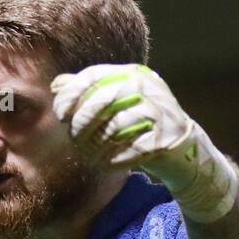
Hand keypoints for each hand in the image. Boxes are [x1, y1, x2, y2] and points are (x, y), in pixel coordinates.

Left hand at [50, 63, 237, 222]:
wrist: (181, 148)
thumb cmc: (141, 124)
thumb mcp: (117, 101)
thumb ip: (89, 91)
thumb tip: (57, 84)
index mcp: (133, 74)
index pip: (94, 75)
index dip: (72, 94)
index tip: (61, 114)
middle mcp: (148, 87)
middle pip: (103, 100)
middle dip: (82, 123)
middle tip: (76, 138)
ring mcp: (159, 112)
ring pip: (114, 127)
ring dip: (96, 145)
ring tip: (91, 154)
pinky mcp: (165, 139)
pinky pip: (130, 150)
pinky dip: (114, 159)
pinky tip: (108, 164)